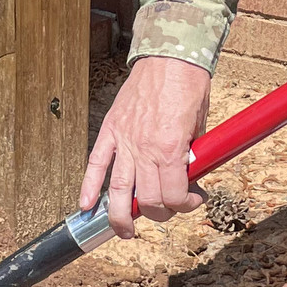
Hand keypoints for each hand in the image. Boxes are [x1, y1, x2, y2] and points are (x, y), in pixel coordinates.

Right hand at [78, 56, 212, 238]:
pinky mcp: (111, 130)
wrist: (170, 55)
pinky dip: (88, 187)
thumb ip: (191, 153)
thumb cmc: (190, 85)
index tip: (192, 199)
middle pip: (147, 199)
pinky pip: (96, 164)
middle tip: (165, 211)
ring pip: (117, 190)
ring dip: (119, 216)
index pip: (174, 195)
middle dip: (159, 213)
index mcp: (170, 149)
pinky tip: (85, 206)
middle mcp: (144, 149)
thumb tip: (190, 174)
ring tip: (123, 231)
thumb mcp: (200, 125)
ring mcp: (124, 141)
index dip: (185, 205)